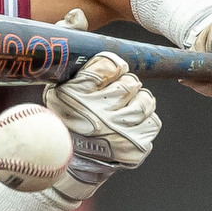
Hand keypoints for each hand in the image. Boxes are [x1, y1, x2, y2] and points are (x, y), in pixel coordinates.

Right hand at [43, 52, 158, 174]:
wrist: (69, 162)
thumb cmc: (67, 122)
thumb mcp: (59, 92)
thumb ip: (79, 70)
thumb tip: (100, 47)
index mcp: (76, 96)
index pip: (109, 65)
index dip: (113, 67)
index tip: (112, 73)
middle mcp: (98, 115)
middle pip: (130, 83)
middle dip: (126, 85)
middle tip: (116, 95)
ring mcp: (118, 133)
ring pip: (146, 101)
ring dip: (139, 101)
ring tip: (125, 109)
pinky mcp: (134, 147)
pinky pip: (152, 122)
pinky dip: (144, 121)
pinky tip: (129, 125)